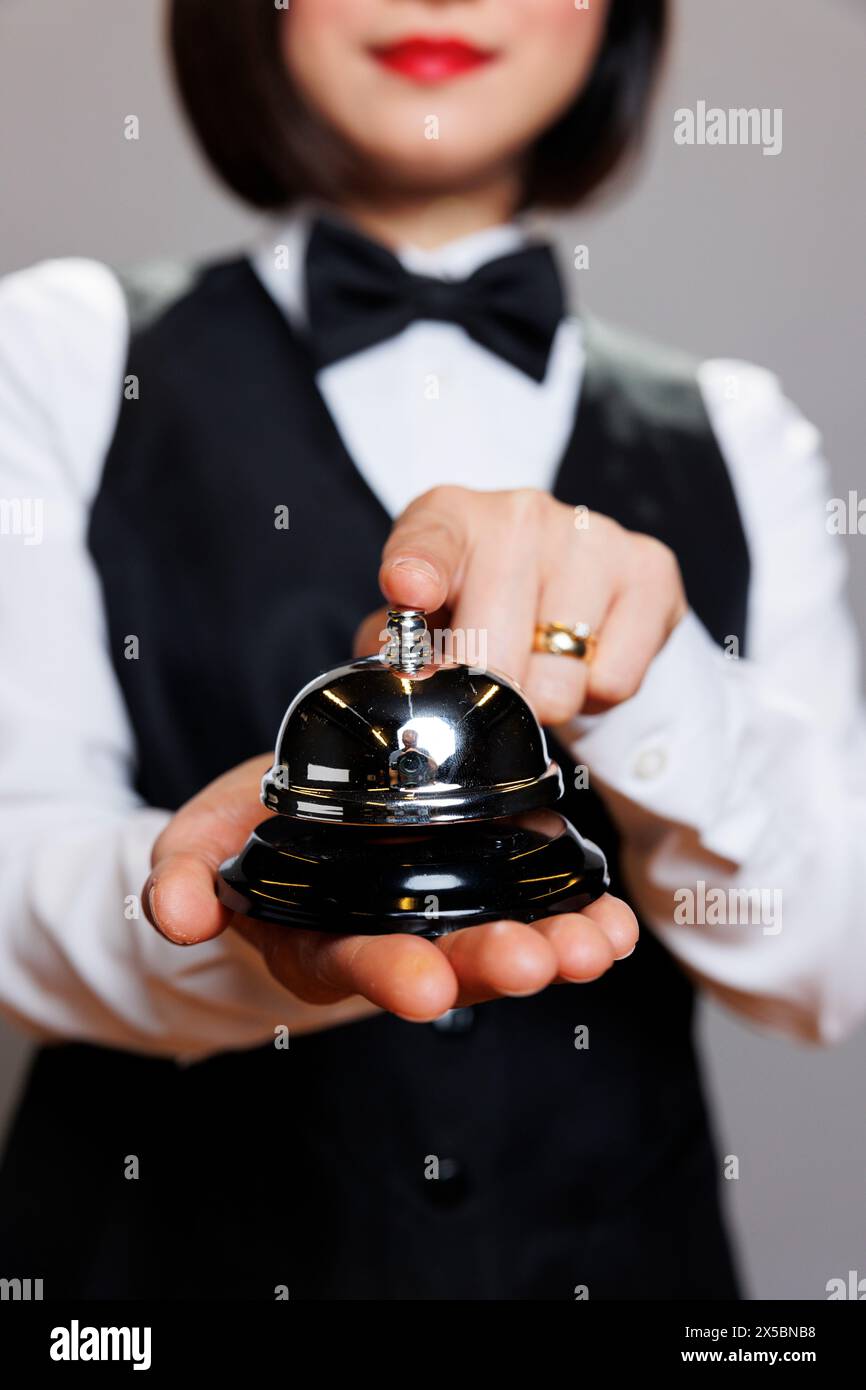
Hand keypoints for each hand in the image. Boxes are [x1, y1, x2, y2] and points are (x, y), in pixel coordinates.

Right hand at [144, 755, 637, 1027]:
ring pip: (503, 940)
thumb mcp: (199, 844)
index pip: (354, 964)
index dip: (390, 974)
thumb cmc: (247, 834)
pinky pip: (536, 904)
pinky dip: (578, 912)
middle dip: (494, 965)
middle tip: (541, 964)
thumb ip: (182, 873)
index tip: (428, 988)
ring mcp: (443, 914)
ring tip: (601, 943)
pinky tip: (616, 918)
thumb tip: (172, 911)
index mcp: (319, 939)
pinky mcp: (485, 880)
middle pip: (447, 963)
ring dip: (556, 946)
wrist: (293, 813)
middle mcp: (390, 940)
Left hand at [357, 486, 687, 723]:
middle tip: (488, 691)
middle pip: (493, 651)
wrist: (570, 600)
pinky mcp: (649, 569)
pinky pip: (615, 681)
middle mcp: (519, 514)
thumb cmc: (481, 613)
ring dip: (545, 700)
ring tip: (539, 669)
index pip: (429, 541)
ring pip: (558, 678)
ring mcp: (589, 536)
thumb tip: (398, 683)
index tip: (408, 592)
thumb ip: (395, 651)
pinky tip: (583, 662)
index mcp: (450, 519)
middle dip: (486, 697)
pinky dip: (596, 696)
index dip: (418, 569)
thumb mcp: (423, 625)